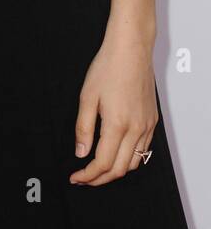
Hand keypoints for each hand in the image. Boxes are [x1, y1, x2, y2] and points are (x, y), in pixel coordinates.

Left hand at [70, 31, 157, 184]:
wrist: (131, 50)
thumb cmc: (108, 68)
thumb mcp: (87, 97)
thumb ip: (83, 128)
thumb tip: (81, 153)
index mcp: (117, 124)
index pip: (103, 163)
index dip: (88, 175)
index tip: (76, 177)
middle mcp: (136, 129)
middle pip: (120, 169)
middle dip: (100, 179)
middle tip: (84, 178)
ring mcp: (147, 126)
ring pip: (134, 163)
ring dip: (116, 171)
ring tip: (98, 169)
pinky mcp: (153, 121)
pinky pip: (143, 149)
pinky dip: (129, 159)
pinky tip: (116, 154)